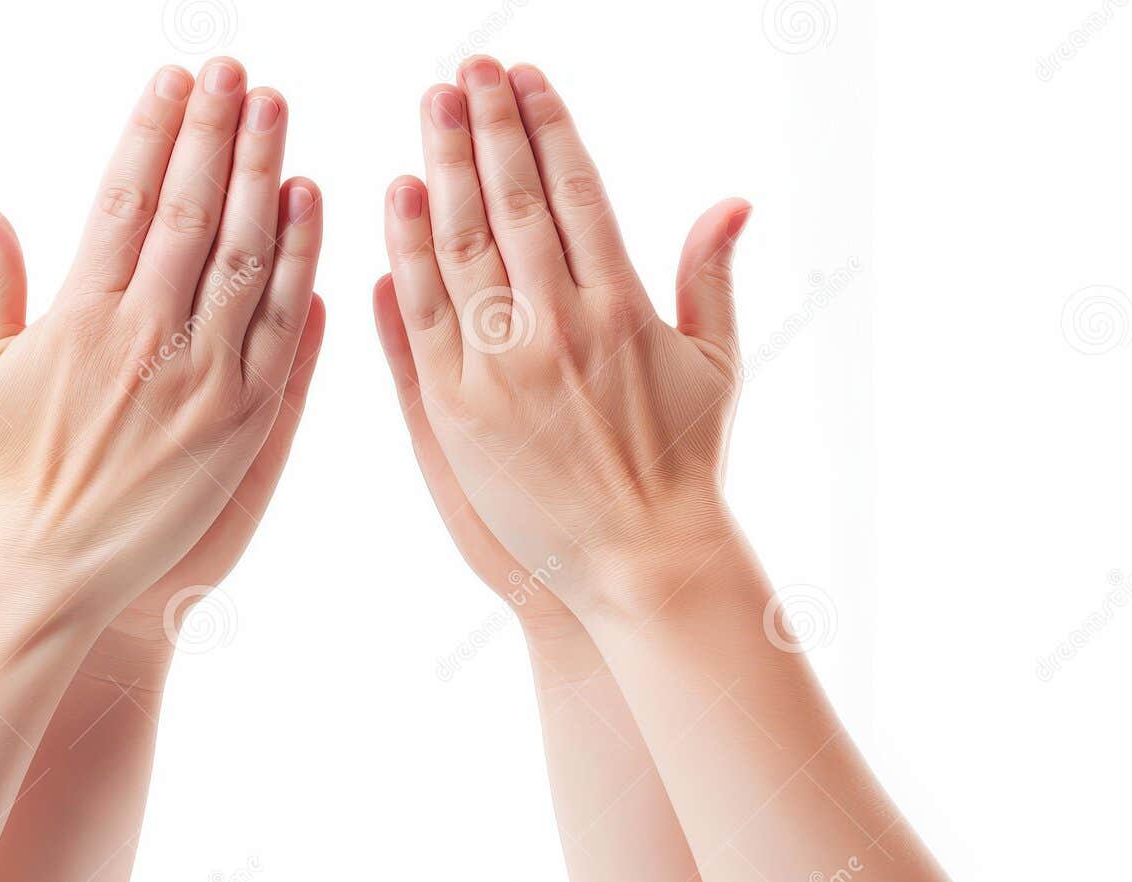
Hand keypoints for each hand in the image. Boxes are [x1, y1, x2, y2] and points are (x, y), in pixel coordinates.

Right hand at [0, 58, 323, 620]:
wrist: (53, 562)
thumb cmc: (14, 463)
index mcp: (80, 314)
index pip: (122, 200)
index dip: (151, 132)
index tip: (172, 77)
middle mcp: (143, 336)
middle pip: (189, 212)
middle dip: (213, 133)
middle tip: (234, 70)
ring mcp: (200, 378)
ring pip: (241, 256)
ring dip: (262, 176)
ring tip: (274, 110)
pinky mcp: (243, 420)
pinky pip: (279, 327)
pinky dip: (297, 261)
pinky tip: (308, 201)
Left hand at [380, 57, 748, 618]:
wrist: (640, 561)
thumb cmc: (684, 465)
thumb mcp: (716, 366)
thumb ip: (711, 278)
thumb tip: (733, 201)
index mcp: (624, 306)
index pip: (578, 190)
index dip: (547, 125)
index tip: (524, 77)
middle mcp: (562, 324)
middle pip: (516, 201)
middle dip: (488, 126)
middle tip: (466, 69)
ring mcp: (504, 366)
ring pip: (464, 244)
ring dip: (444, 167)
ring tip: (431, 107)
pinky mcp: (457, 409)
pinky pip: (426, 313)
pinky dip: (408, 250)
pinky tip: (398, 196)